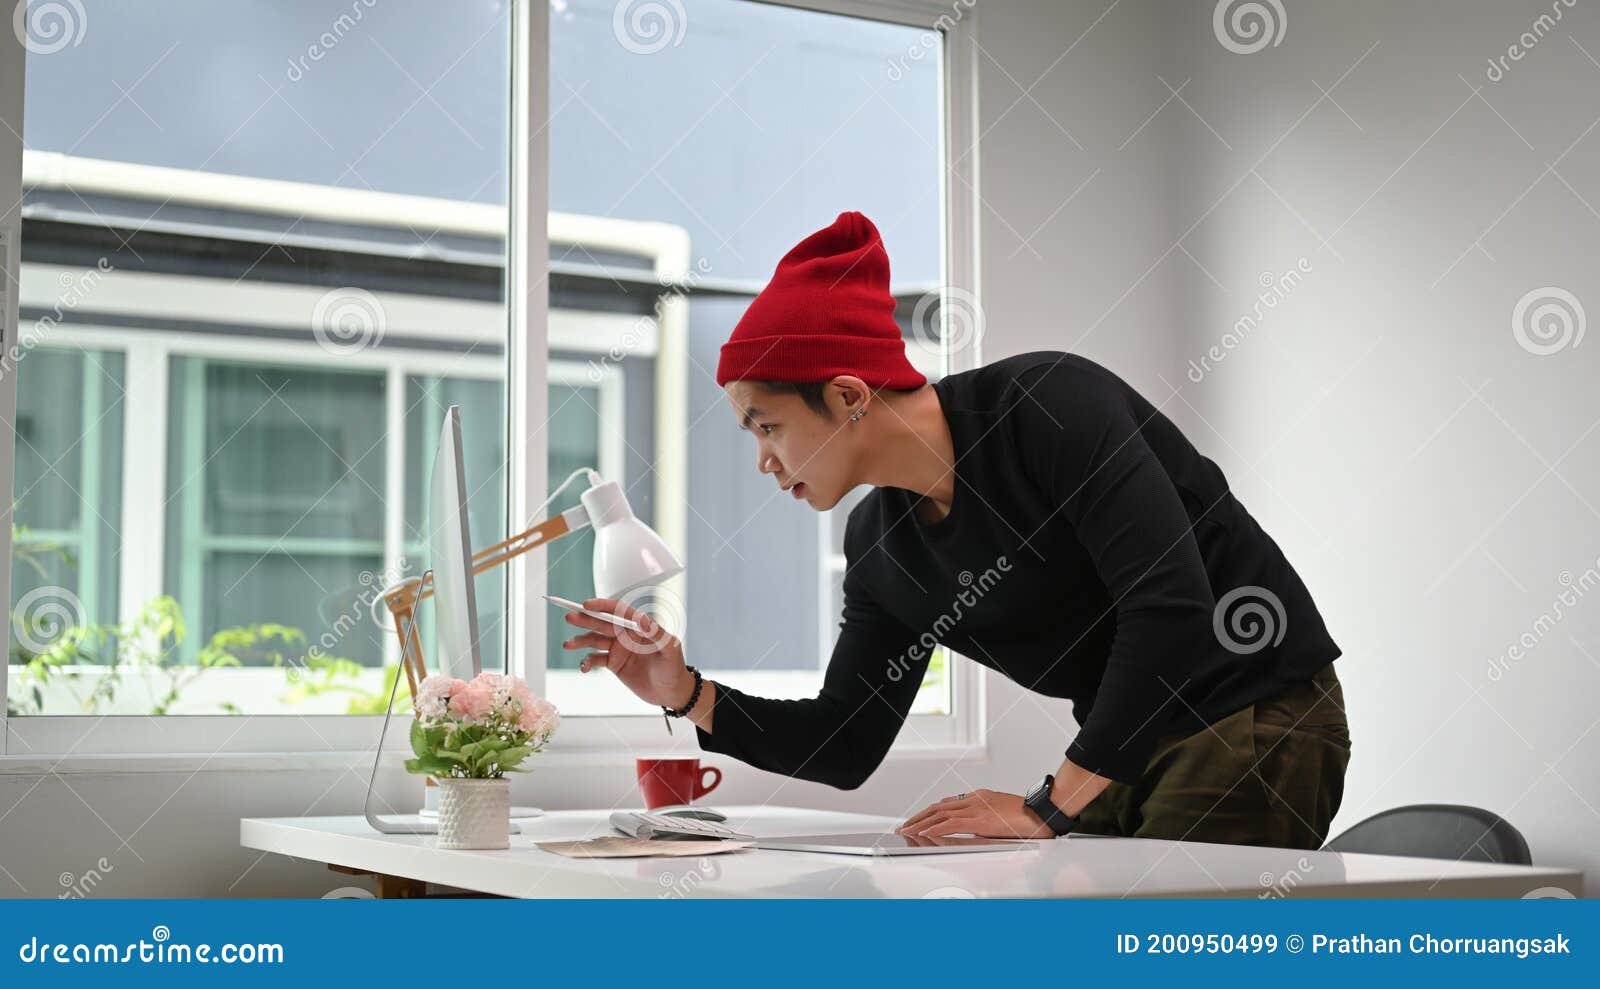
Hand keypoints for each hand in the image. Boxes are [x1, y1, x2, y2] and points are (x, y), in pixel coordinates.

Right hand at [561, 598, 693, 709]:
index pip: (619, 611)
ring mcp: (619, 648)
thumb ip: (657, 634)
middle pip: (602, 623)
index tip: (587, 605)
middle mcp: (626, 634)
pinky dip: (587, 661)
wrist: (671, 692)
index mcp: (639, 626)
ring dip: (581, 641)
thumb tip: (642, 619)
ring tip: (568, 645)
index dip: (603, 606)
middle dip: (586, 619)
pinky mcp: (614, 663)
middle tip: (570, 617)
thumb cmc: (674, 668)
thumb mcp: (670, 649)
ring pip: (595, 640)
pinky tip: (583, 667)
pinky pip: (595, 658)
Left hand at [896, 789, 1051, 839]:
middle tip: (905, 826)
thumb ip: (987, 821)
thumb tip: (977, 831)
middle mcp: (976, 800)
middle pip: (939, 806)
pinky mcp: (981, 820)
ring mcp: (977, 808)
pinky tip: (924, 832)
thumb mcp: (1003, 817)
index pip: (949, 803)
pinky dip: (934, 827)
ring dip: (921, 822)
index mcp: (981, 798)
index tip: (920, 819)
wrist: (1045, 813)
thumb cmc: (1030, 817)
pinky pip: (952, 823)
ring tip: (907, 830)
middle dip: (920, 816)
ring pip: (940, 813)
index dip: (932, 812)